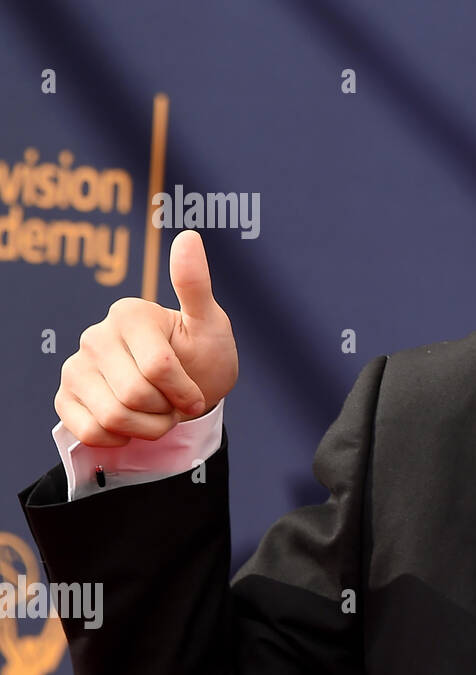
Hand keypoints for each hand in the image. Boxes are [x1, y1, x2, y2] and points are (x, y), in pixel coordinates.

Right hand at [55, 230, 238, 446]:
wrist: (186, 391)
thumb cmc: (203, 355)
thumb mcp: (210, 323)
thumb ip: (195, 284)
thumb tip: (189, 236)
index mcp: (128, 313)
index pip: (159, 369)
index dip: (184, 393)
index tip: (196, 393)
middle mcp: (95, 335)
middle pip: (134, 397)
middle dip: (165, 412)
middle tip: (174, 403)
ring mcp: (76, 366)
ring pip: (112, 418)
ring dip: (147, 428)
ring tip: (157, 413)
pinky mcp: (66, 396)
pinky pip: (89, 432)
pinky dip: (119, 438)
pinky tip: (132, 423)